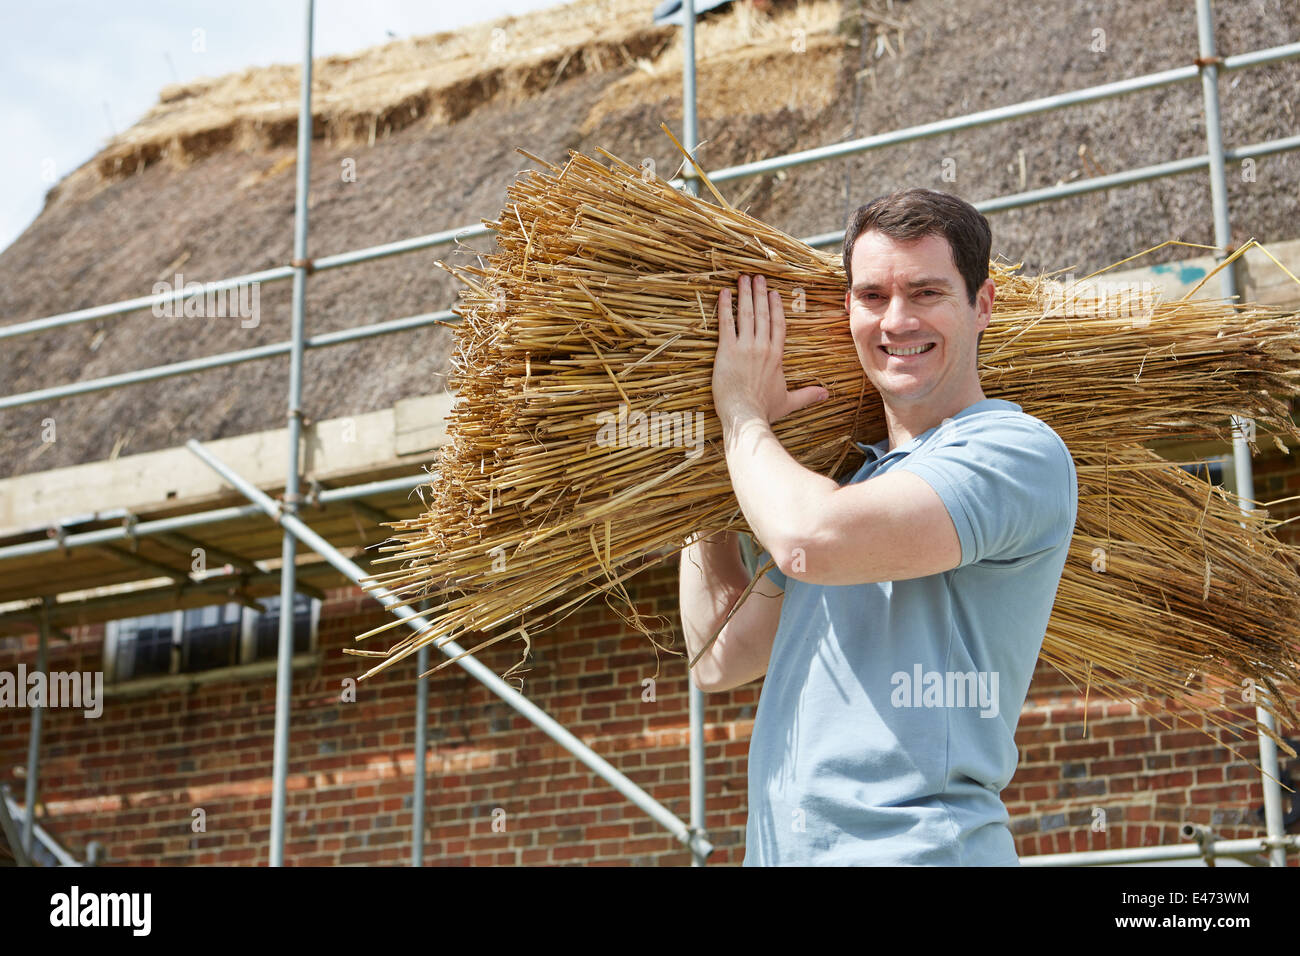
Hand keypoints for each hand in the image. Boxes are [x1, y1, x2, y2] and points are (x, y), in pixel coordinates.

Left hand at [712, 274, 828, 432]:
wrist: (746, 415)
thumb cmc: (764, 410)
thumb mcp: (788, 402)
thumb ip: (807, 395)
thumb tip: (826, 394)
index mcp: (776, 356)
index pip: (778, 325)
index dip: (776, 307)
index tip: (773, 293)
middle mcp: (762, 347)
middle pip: (763, 314)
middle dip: (759, 293)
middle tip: (756, 277)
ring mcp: (745, 347)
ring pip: (746, 314)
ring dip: (745, 294)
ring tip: (743, 278)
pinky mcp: (727, 351)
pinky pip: (726, 323)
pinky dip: (725, 307)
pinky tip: (724, 293)